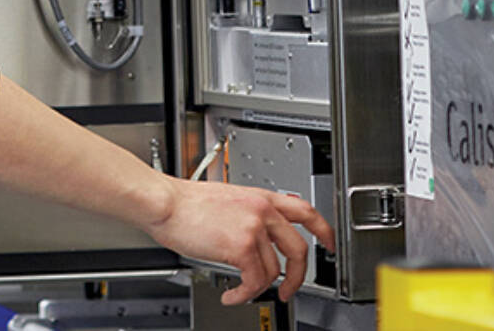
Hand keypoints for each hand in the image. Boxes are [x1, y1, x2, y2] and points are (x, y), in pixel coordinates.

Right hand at [143, 177, 336, 303]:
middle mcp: (261, 210)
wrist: (163, 202)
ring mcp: (254, 228)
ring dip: (259, 288)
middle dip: (299, 276)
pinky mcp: (242, 246)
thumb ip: (245, 214)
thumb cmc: (183, 202)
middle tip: (291, 288)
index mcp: (259, 197)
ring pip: (273, 270)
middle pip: (299, 248)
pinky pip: (254, 281)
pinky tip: (233, 295)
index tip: (329, 244)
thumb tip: (253, 237)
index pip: (305, 210)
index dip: (324, 230)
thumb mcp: (224, 199)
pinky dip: (244, 294)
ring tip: (242, 293)